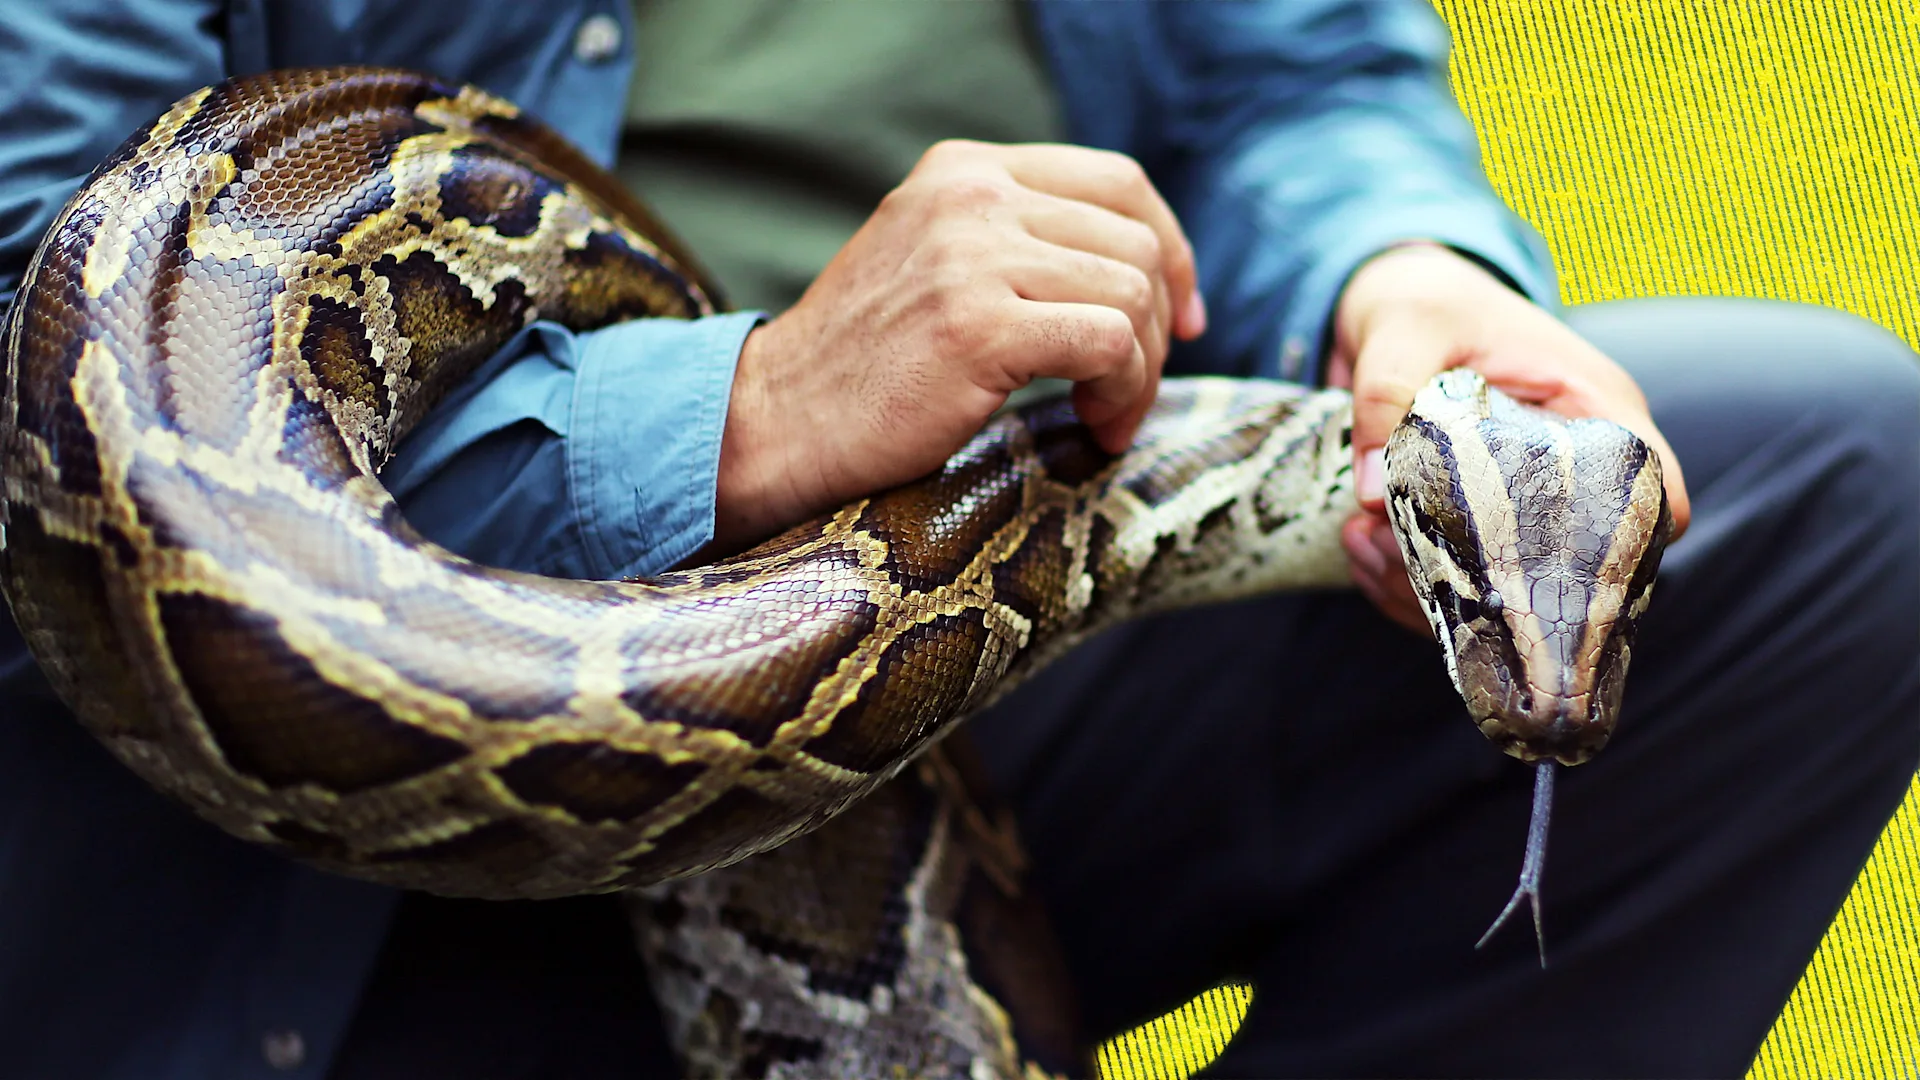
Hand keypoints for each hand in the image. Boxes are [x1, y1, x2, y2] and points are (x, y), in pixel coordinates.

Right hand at [712, 140, 1206, 548]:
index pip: (1119, 181)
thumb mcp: (935, 263)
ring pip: (1132, 291)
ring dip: (1140, 370)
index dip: (1171, 251)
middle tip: (1128, 392)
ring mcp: (973, 255)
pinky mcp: (977, 324)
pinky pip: (1110, 342)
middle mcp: (972, 195)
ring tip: (1104, 417)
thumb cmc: (863, 368)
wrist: (775, 421)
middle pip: (1136, 241)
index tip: (1181, 320)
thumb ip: (1016, 242)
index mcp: (965, 170)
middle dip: (1157, 328)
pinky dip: (1123, 392)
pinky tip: (1093, 426)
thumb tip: (1141, 271)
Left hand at [1327, 243, 1689, 633]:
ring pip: (1507, 589)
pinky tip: (1357, 551)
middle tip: (1404, 556)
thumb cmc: (1424, 301)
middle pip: (1575, 567)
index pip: (1654, 493)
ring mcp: (1521, 504)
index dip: (1628, 548)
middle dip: (1490, 587)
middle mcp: (1568, 468)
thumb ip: (1387, 393)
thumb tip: (1372, 495)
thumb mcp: (1404, 327)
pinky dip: (1404, 587)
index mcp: (1591, 408)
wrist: (1393, 301)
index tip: (1548, 573)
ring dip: (1432, 592)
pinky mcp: (1471, 526)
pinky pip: (1456, 584)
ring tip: (1364, 546)